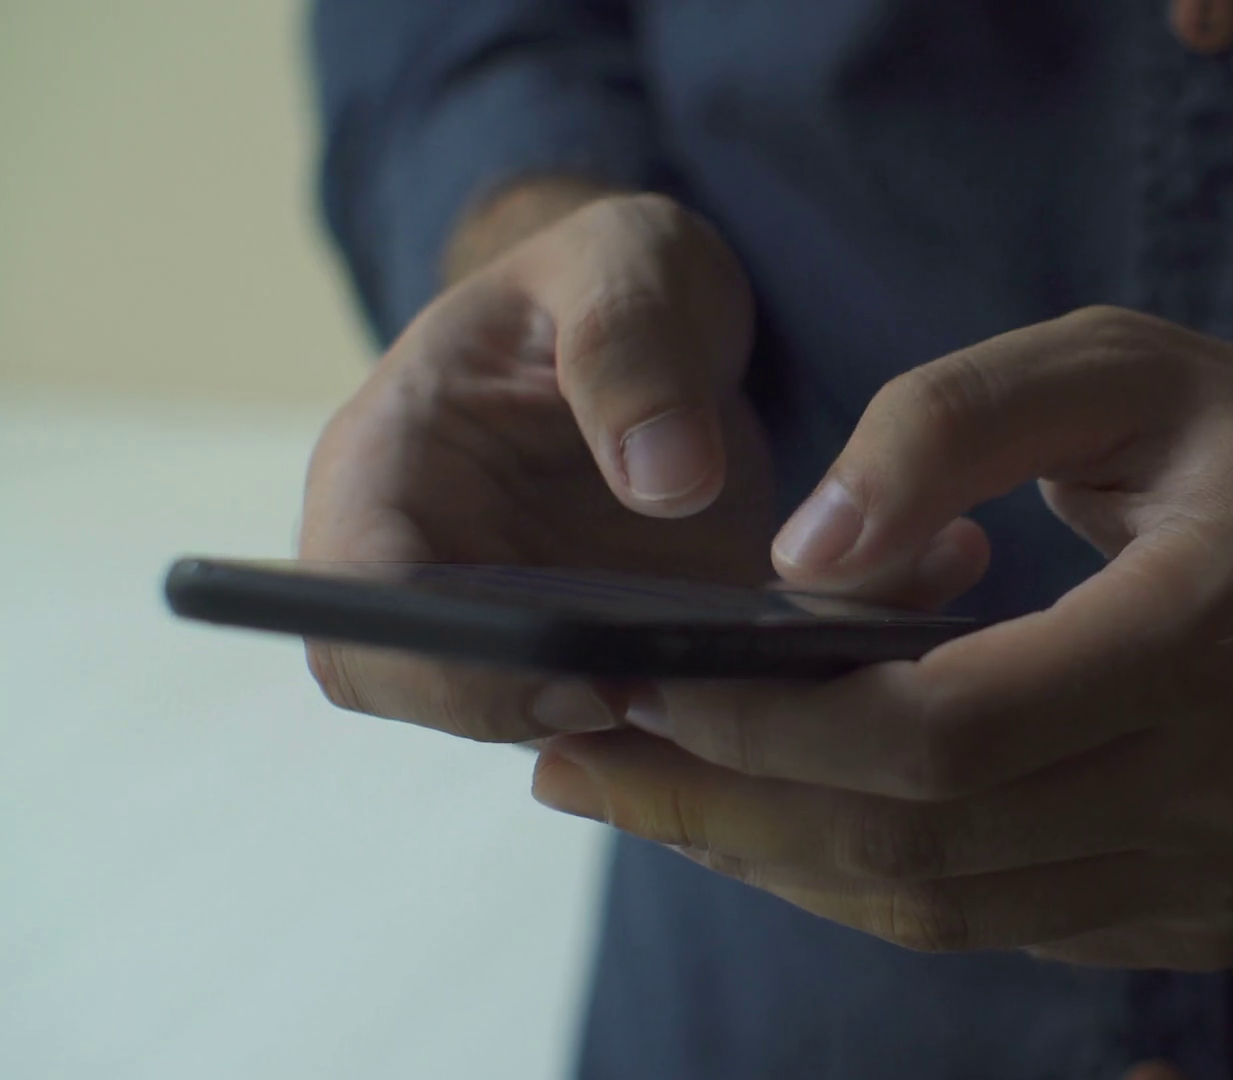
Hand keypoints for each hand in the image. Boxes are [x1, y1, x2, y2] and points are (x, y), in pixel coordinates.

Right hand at [302, 191, 773, 741]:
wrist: (662, 326)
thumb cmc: (616, 280)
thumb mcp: (629, 261)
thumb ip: (633, 343)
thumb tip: (667, 480)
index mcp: (387, 466)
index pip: (352, 612)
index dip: (445, 668)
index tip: (580, 672)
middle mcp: (426, 563)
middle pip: (430, 695)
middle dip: (542, 712)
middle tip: (677, 694)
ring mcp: (506, 618)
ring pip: (532, 724)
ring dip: (627, 729)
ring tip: (740, 695)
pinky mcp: (592, 651)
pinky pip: (620, 722)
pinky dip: (685, 723)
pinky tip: (766, 695)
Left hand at [530, 306, 1232, 967]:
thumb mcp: (1125, 366)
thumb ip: (947, 424)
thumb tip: (795, 560)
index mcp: (1216, 634)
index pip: (945, 734)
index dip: (767, 723)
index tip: (627, 678)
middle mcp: (1223, 790)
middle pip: (918, 849)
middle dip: (719, 807)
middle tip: (575, 750)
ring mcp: (1216, 881)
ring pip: (940, 912)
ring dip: (770, 854)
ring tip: (639, 786)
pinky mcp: (1199, 921)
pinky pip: (992, 925)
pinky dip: (866, 877)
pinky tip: (775, 815)